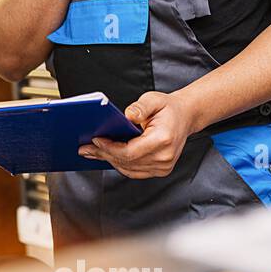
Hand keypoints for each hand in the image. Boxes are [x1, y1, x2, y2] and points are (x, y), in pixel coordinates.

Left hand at [78, 90, 195, 178]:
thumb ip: (140, 107)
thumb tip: (128, 115)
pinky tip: (107, 156)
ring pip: (129, 169)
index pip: (130, 151)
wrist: (185, 116)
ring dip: (109, 160)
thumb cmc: (168, 108)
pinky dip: (120, 164)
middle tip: (85, 149)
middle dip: (104, 154)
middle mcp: (164, 157)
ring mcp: (163, 166)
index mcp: (163, 140)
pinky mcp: (161, 170)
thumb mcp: (154, 99)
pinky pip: (134, 171)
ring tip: (92, 152)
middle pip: (127, 162)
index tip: (95, 140)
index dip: (110, 148)